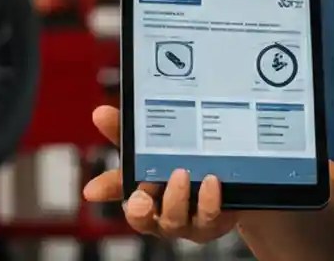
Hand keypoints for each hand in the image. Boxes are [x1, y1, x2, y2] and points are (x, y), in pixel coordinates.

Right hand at [82, 106, 240, 242]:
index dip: (110, 192)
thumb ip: (131, 133)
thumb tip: (100, 114)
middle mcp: (163, 215)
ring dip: (175, 198)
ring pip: (175, 220)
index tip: (96, 188)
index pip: (121, 193)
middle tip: (143, 193)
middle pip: (144, 220)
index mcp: (145, 198)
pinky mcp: (215, 219)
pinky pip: (209, 216)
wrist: (237, 181)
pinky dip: (208, 200)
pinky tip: (211, 181)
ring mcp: (189, 220)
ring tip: (181, 173)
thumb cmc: (188, 165)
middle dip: (140, 209)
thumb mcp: (159, 148)